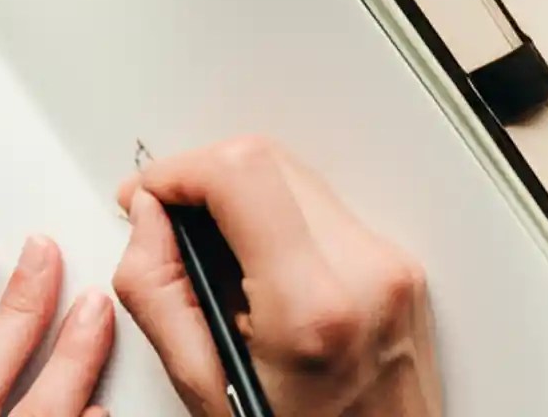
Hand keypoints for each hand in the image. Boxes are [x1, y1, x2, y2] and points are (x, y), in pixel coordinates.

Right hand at [113, 136, 442, 416]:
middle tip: (171, 223)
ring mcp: (392, 266)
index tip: (149, 195)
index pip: (240, 174)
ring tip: (216, 257)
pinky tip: (257, 268)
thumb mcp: (203, 387)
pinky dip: (275, 220)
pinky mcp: (400, 267)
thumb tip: (147, 216)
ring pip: (294, 174)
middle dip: (203, 180)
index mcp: (313, 308)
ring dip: (239, 198)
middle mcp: (366, 273)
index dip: (178, 171)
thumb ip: (156, 289)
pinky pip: (321, 207)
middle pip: (266, 160)